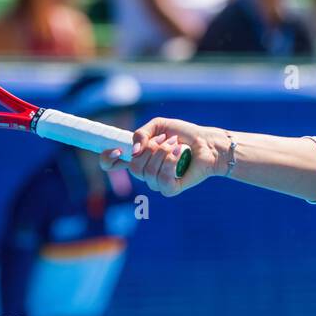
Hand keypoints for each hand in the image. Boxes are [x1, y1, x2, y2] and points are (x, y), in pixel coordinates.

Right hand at [100, 117, 224, 196]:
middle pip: (133, 166)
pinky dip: (171, 162)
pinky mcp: (170, 189)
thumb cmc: (184, 135)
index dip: (107, 159)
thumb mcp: (160, 126)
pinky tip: (179, 153)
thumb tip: (134, 150)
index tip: (117, 150)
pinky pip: (162, 179)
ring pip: (148, 172)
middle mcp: (145, 172)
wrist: (207, 143)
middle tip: (168, 140)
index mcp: (138, 157)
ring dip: (164, 153)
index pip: (110, 164)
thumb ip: (142, 133)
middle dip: (152, 149)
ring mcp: (156, 182)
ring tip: (177, 146)